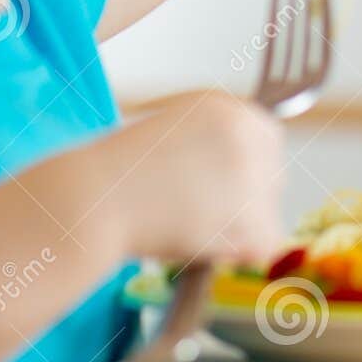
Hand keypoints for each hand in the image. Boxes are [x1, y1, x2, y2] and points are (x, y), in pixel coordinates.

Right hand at [67, 90, 285, 265]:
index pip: (267, 141)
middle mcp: (246, 130)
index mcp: (226, 107)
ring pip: (268, 214)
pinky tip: (199, 244)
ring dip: (236, 231)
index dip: (246, 174)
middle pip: (273, 178)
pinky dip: (238, 254)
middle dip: (244, 204)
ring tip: (187, 228)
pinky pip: (266, 244)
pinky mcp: (250, 209)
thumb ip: (214, 149)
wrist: (88, 198)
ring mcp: (251, 168)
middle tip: (196, 216)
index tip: (217, 192)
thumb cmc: (114, 176)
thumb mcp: (172, 137)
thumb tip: (249, 185)